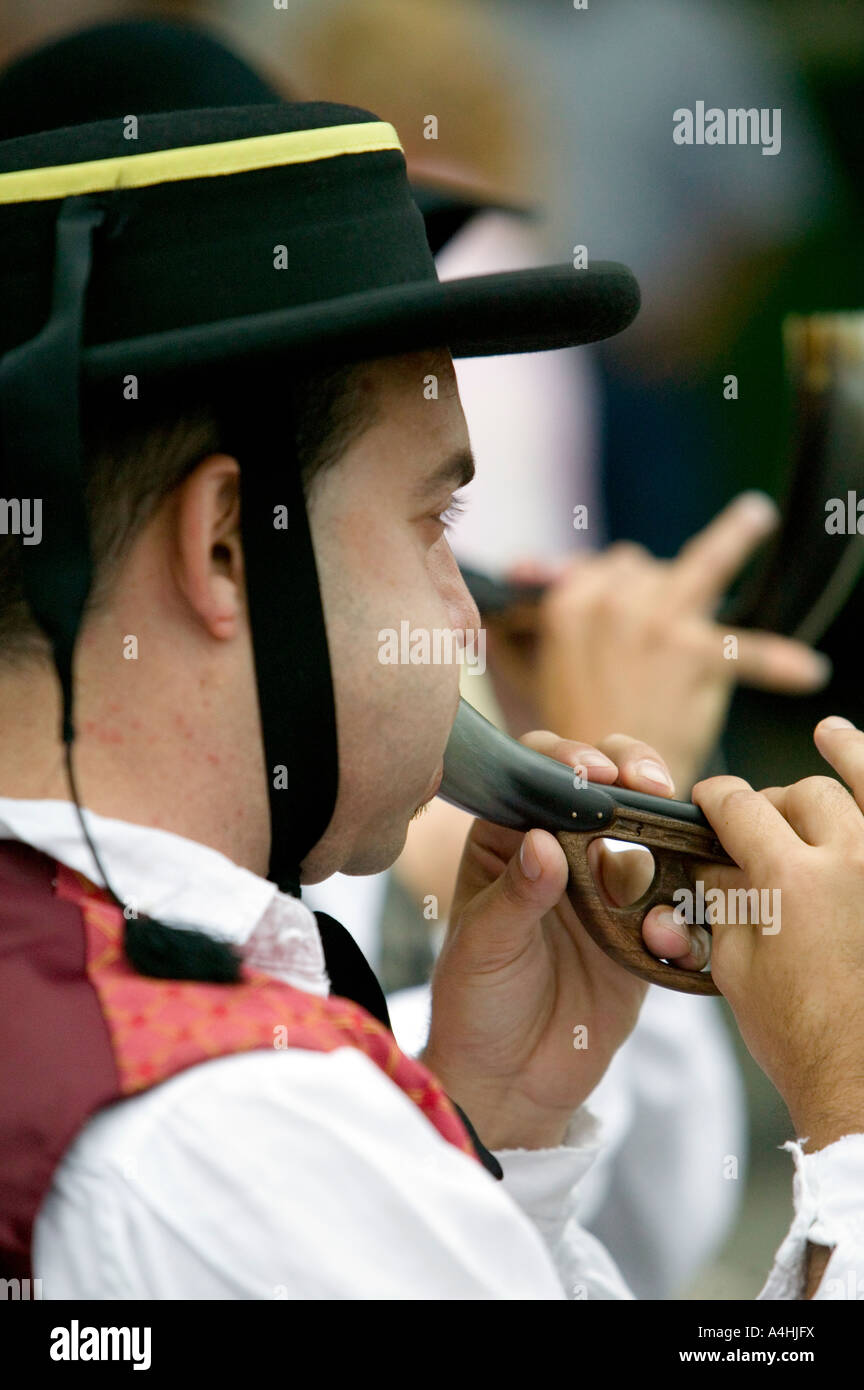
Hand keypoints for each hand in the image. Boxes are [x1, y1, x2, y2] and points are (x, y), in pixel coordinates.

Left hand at [422, 731, 676, 1150]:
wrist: (511, 1082)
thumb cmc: (477, 1005)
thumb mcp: (483, 947)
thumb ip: (514, 895)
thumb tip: (542, 842)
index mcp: (509, 839)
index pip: (539, 775)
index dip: (567, 760)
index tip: (589, 772)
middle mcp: (562, 851)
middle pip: (606, 788)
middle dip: (632, 771)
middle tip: (647, 784)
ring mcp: (607, 888)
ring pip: (651, 833)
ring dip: (669, 830)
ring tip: (673, 840)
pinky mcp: (644, 930)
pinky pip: (677, 903)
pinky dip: (682, 911)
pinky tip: (661, 938)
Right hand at [485, 493, 829, 789]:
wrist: (596, 791)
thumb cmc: (573, 732)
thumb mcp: (536, 663)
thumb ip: (542, 613)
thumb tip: (527, 567)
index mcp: (567, 601)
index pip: (609, 566)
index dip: (626, 582)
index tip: (637, 591)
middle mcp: (609, 600)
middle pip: (649, 565)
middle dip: (661, 584)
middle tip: (673, 614)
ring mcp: (653, 621)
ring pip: (703, 563)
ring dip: (735, 537)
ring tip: (757, 516)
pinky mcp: (692, 652)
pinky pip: (747, 649)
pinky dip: (780, 664)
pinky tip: (808, 672)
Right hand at [644, 717, 863, 1150]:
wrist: (863, 1083)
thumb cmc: (800, 1036)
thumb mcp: (735, 965)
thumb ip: (721, 899)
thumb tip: (713, 860)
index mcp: (789, 880)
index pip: (738, 808)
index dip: (714, 798)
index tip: (707, 802)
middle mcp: (848, 860)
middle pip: (800, 796)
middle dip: (771, 803)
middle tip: (760, 824)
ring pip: (861, 786)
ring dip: (840, 763)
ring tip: (828, 736)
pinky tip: (859, 753)